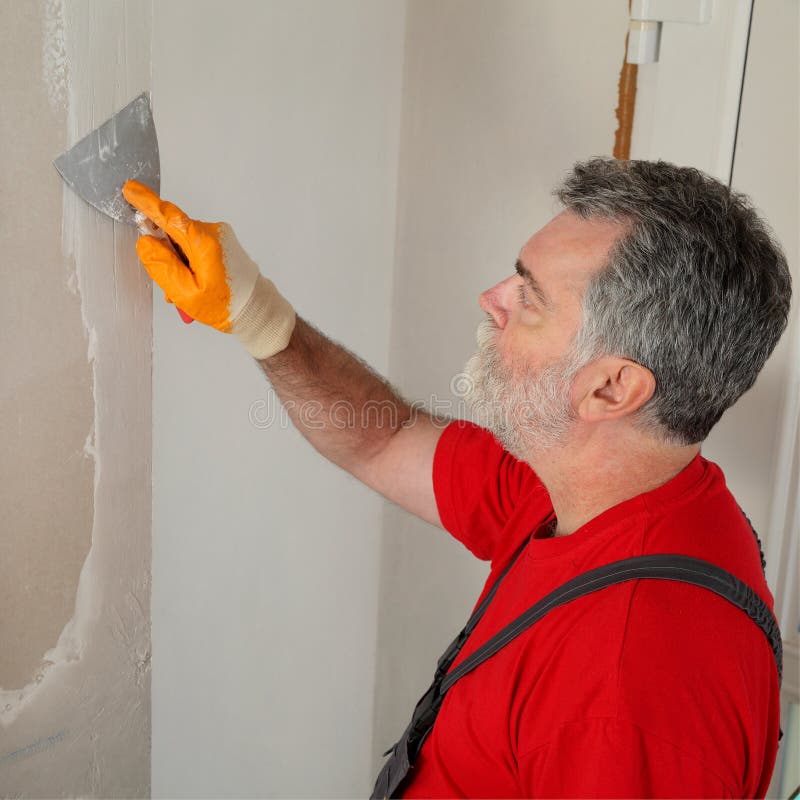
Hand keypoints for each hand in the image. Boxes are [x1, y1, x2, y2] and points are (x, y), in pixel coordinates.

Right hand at [123, 180, 295, 358]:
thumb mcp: (185, 292)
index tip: (130, 190)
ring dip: (178, 265)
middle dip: (166, 257)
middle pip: (173, 233)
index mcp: (204, 242)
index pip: (169, 215)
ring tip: (186, 292)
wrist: (256, 310)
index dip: (147, 203)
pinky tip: (194, 284)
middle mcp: (214, 232)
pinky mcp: (222, 243)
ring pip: (182, 243)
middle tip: (171, 286)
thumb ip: (162, 265)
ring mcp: (220, 236)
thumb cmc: (226, 305)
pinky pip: (194, 247)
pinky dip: (189, 264)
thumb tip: (145, 242)